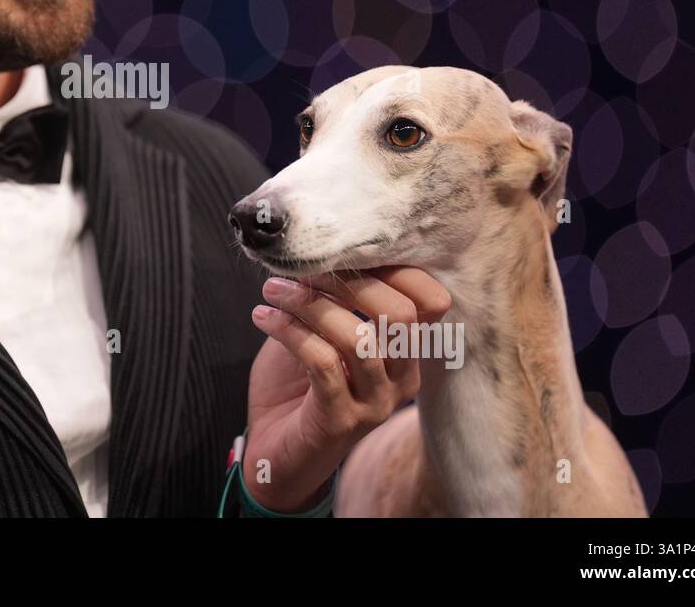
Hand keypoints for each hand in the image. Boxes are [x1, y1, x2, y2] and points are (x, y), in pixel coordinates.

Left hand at [241, 266, 450, 511]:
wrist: (276, 448)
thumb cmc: (299, 382)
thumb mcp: (323, 330)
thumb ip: (336, 297)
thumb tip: (325, 245)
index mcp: (407, 352)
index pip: (431, 300)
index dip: (391, 267)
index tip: (341, 252)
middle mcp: (402, 378)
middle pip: (399, 314)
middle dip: (347, 281)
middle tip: (299, 271)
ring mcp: (375, 404)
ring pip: (358, 338)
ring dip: (309, 305)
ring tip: (273, 292)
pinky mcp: (341, 422)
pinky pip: (322, 363)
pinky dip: (290, 331)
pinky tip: (264, 318)